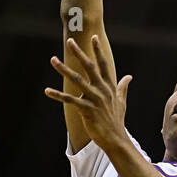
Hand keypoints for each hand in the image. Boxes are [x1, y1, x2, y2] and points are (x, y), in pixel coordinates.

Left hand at [45, 36, 130, 150]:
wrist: (116, 139)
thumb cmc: (117, 121)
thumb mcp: (122, 102)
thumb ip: (123, 87)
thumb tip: (129, 76)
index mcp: (109, 87)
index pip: (103, 65)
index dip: (98, 51)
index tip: (94, 37)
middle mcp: (102, 90)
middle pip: (89, 67)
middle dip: (79, 53)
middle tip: (70, 41)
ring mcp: (94, 99)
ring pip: (77, 80)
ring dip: (64, 69)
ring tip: (53, 59)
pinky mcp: (87, 110)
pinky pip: (69, 100)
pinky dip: (58, 95)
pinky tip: (47, 91)